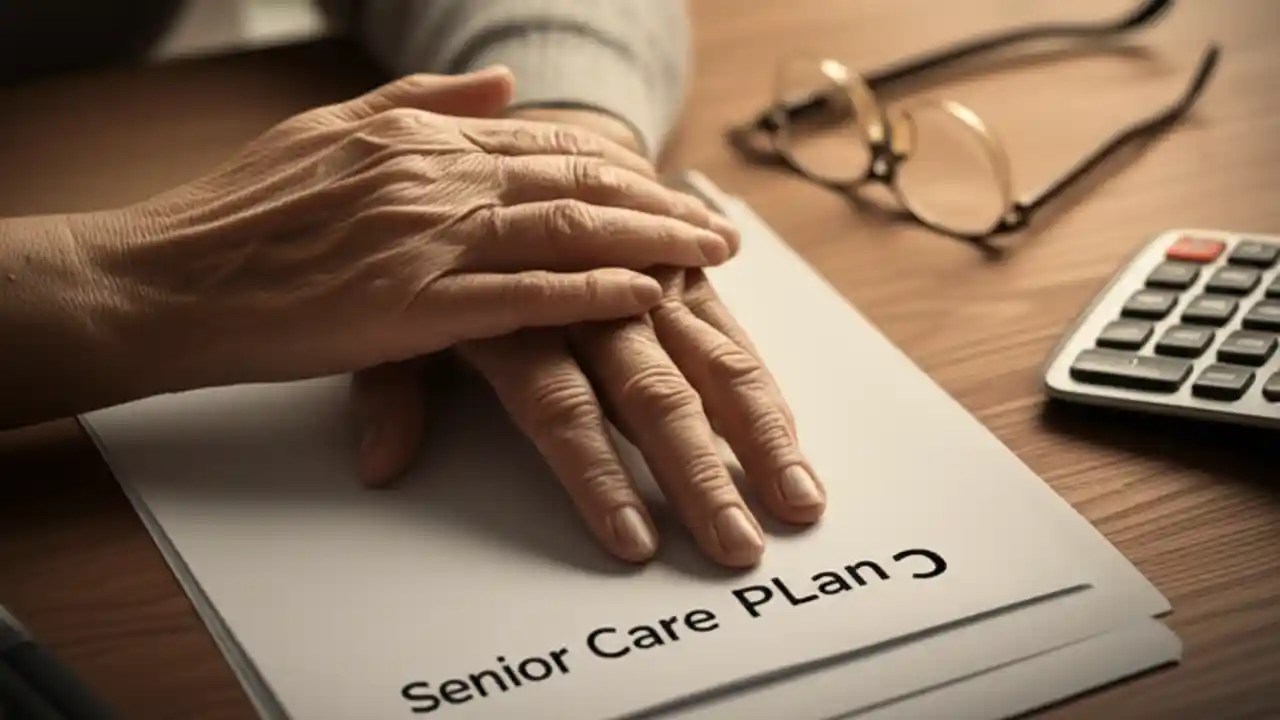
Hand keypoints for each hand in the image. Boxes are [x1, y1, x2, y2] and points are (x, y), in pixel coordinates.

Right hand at [41, 68, 737, 405]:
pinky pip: (528, 295)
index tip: (669, 187)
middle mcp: (436, 176)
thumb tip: (502, 84)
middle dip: (661, 204)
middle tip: (718, 228)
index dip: (621, 165)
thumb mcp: (331, 130)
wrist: (168, 277)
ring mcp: (431, 239)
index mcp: (418, 136)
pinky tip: (647, 296)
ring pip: (570, 229)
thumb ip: (423, 101)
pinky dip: (595, 292)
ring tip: (710, 258)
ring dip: (652, 242)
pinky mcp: (417, 307)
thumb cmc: (242, 212)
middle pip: (578, 179)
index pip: (547, 142)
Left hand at [352, 107, 823, 567]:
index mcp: (517, 314)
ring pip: (710, 361)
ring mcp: (649, 283)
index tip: (633, 541)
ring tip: (798, 500)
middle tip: (737, 544)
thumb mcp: (405, 312)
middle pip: (653, 393)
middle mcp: (592, 299)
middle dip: (699, 474)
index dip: (596, 475)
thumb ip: (392, 389)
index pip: (561, 407)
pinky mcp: (685, 273)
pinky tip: (796, 432)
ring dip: (758, 435)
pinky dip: (766, 379)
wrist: (528, 145)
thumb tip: (380, 467)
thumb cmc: (458, 248)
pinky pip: (734, 329)